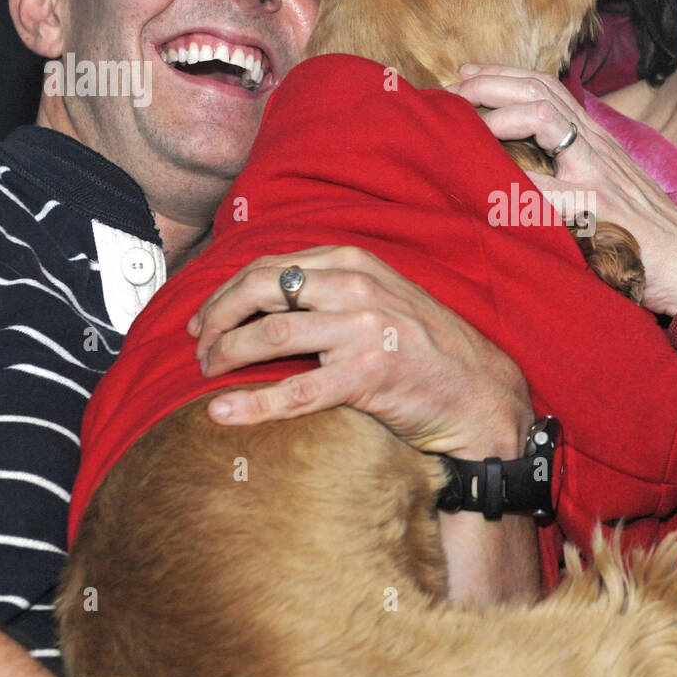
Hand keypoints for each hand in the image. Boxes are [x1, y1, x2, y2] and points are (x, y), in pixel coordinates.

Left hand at [187, 246, 533, 460]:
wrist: (480, 392)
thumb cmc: (428, 349)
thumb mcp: (383, 297)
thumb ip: (335, 289)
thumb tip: (269, 298)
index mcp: (356, 262)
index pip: (272, 266)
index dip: (226, 292)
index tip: (204, 319)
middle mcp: (357, 287)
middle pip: (261, 288)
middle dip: (217, 316)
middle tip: (197, 346)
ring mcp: (363, 330)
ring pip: (270, 333)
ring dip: (226, 354)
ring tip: (206, 373)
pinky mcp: (368, 376)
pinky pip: (296, 390)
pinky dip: (251, 403)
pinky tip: (220, 413)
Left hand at [450, 64, 676, 315]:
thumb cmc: (651, 241)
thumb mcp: (614, 194)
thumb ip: (577, 177)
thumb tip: (527, 177)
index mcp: (599, 144)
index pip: (549, 89)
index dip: (503, 78)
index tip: (467, 81)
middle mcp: (598, 147)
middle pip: (539, 88)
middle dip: (488, 83)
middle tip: (451, 92)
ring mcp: (598, 172)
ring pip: (540, 114)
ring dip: (493, 114)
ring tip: (461, 122)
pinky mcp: (598, 206)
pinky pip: (544, 184)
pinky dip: (507, 181)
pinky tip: (479, 185)